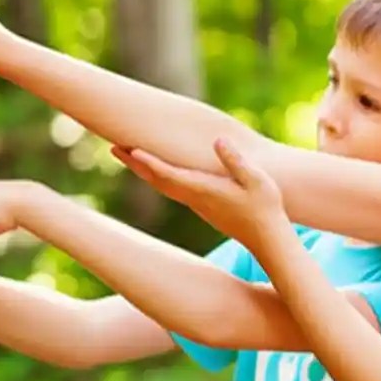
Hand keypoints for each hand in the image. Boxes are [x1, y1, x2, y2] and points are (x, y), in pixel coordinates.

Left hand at [113, 139, 291, 256]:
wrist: (267, 239)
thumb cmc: (265, 208)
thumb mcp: (257, 180)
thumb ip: (236, 161)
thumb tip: (217, 141)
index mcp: (205, 191)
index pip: (169, 175)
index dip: (149, 162)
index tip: (131, 149)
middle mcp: (195, 199)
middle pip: (157, 180)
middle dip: (135, 164)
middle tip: (113, 147)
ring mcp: (197, 204)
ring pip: (162, 186)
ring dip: (143, 170)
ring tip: (127, 155)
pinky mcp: (202, 206)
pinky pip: (172, 189)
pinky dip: (157, 177)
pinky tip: (155, 171)